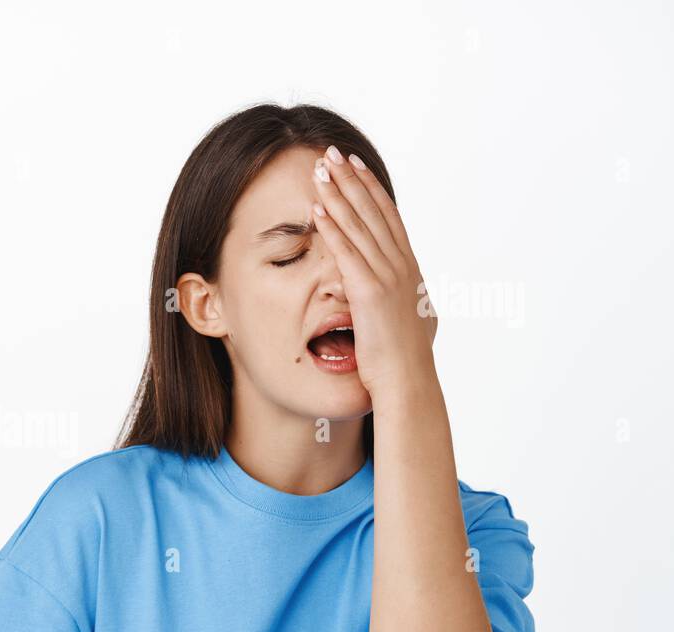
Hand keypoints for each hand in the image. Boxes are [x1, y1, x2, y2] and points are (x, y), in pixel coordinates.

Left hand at [310, 146, 437, 396]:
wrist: (408, 385)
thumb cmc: (403, 364)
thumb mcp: (405, 323)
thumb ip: (397, 303)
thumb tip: (398, 300)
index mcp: (409, 271)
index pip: (388, 219)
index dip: (371, 190)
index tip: (357, 166)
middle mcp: (401, 267)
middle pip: (373, 212)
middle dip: (352, 180)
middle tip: (332, 152)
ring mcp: (387, 279)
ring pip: (360, 226)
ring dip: (338, 194)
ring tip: (319, 169)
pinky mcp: (370, 294)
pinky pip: (346, 253)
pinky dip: (333, 228)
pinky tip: (318, 208)